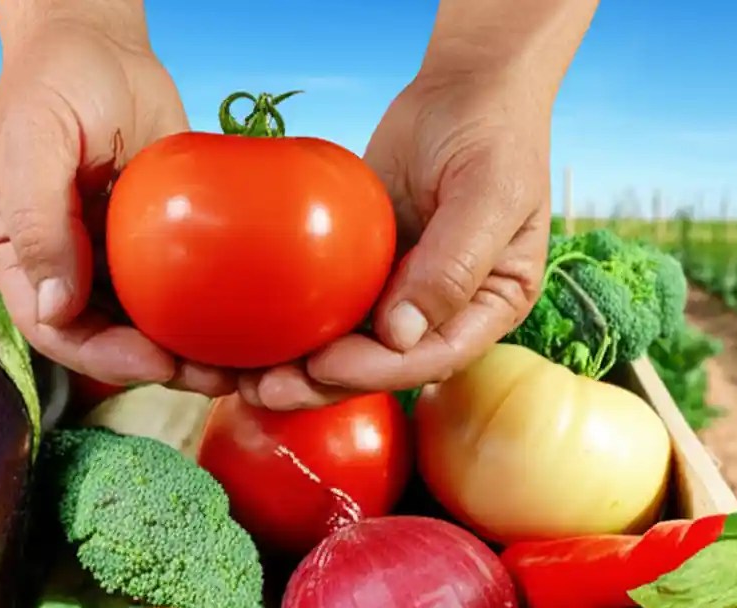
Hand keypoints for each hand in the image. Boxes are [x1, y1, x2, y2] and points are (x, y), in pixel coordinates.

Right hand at [0, 16, 235, 395]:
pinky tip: (249, 323)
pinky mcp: (161, 239)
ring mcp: (115, 255)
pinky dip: (212, 308)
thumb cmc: (51, 84)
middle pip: (108, 338)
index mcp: (21, 259)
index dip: (101, 357)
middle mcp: (68, 267)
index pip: (54, 330)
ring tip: (241, 364)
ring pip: (150, 321)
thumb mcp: (30, 145)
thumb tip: (56, 310)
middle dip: (158, 365)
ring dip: (191, 348)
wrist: (99, 43)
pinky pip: (183, 284)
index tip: (152, 361)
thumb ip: (36, 224)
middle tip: (213, 376)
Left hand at [240, 71, 551, 409]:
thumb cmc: (494, 135)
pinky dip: (288, 321)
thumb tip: (400, 334)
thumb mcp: (489, 193)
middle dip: (322, 382)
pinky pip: (323, 302)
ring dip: (296, 366)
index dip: (377, 371)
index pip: (431, 357)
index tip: (326, 366)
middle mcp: (441, 312)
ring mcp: (398, 292)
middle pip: (380, 365)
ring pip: (346, 344)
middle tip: (266, 389)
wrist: (466, 89)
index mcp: (488, 308)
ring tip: (242, 378)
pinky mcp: (360, 268)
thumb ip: (454, 264)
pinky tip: (244, 334)